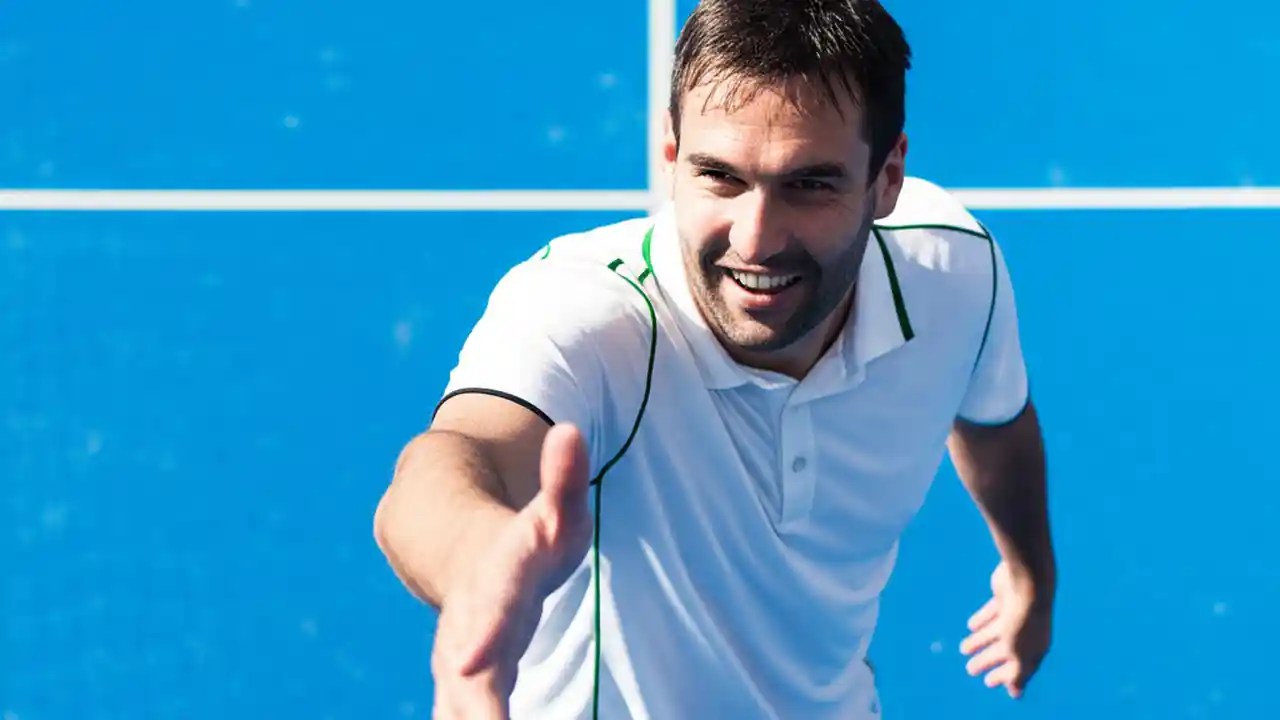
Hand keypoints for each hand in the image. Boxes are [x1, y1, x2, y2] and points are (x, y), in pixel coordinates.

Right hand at [431, 424, 594, 719]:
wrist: (473, 560)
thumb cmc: (526, 538)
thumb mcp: (553, 509)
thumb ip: (561, 478)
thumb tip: (571, 428)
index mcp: (493, 591)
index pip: (488, 615)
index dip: (480, 636)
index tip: (469, 661)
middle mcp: (470, 636)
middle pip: (467, 685)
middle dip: (470, 712)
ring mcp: (466, 669)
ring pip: (461, 712)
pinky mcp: (472, 694)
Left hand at [959, 561, 1052, 698]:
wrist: (1027, 582)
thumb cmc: (1023, 621)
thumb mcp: (1019, 653)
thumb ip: (1017, 674)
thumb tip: (1016, 694)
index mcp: (1036, 647)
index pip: (1020, 667)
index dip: (1006, 677)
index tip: (989, 683)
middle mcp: (1028, 631)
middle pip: (1005, 650)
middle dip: (988, 661)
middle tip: (970, 670)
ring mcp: (1017, 612)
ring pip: (996, 632)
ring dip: (980, 641)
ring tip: (963, 648)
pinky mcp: (1005, 596)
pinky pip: (992, 612)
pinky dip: (982, 620)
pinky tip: (971, 626)